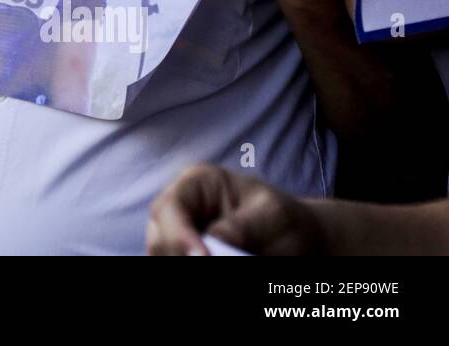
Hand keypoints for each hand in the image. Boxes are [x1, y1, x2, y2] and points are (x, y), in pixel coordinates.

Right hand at [146, 164, 322, 255]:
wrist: (297, 241)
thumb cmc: (285, 220)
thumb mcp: (273, 216)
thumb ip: (241, 226)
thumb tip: (212, 242)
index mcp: (196, 184)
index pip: (169, 208)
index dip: (178, 235)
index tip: (203, 258)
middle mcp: (180, 211)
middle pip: (158, 238)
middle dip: (181, 256)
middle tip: (215, 265)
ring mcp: (179, 237)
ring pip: (162, 257)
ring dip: (183, 264)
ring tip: (226, 264)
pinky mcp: (186, 256)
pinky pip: (174, 266)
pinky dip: (187, 272)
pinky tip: (214, 269)